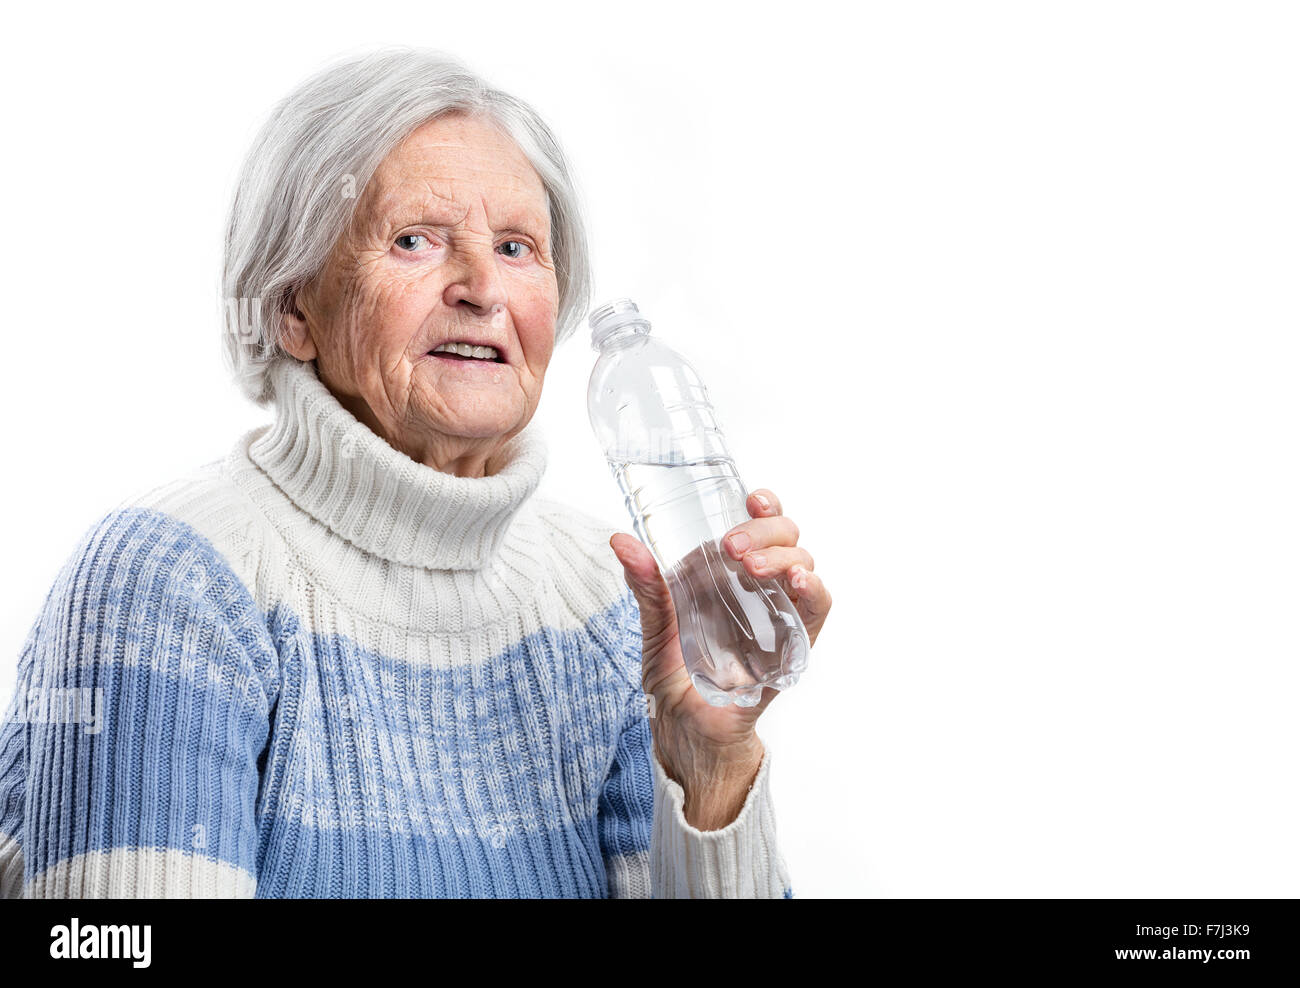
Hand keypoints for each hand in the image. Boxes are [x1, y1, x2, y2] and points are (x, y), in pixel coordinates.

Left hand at [609, 487, 831, 828]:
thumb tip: (621, 540)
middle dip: (767, 532)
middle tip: (733, 547)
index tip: (750, 497)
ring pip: (803, 568)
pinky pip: (815, 614)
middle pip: (786, 541)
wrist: (685, 735)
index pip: (761, 529)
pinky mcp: (790, 650)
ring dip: (785, 558)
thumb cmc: (674, 682)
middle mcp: (759, 592)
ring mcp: (778, 619)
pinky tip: (800, 583)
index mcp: (729, 579)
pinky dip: (814, 592)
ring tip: (754, 566)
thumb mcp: (654, 629)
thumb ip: (646, 587)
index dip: (765, 508)